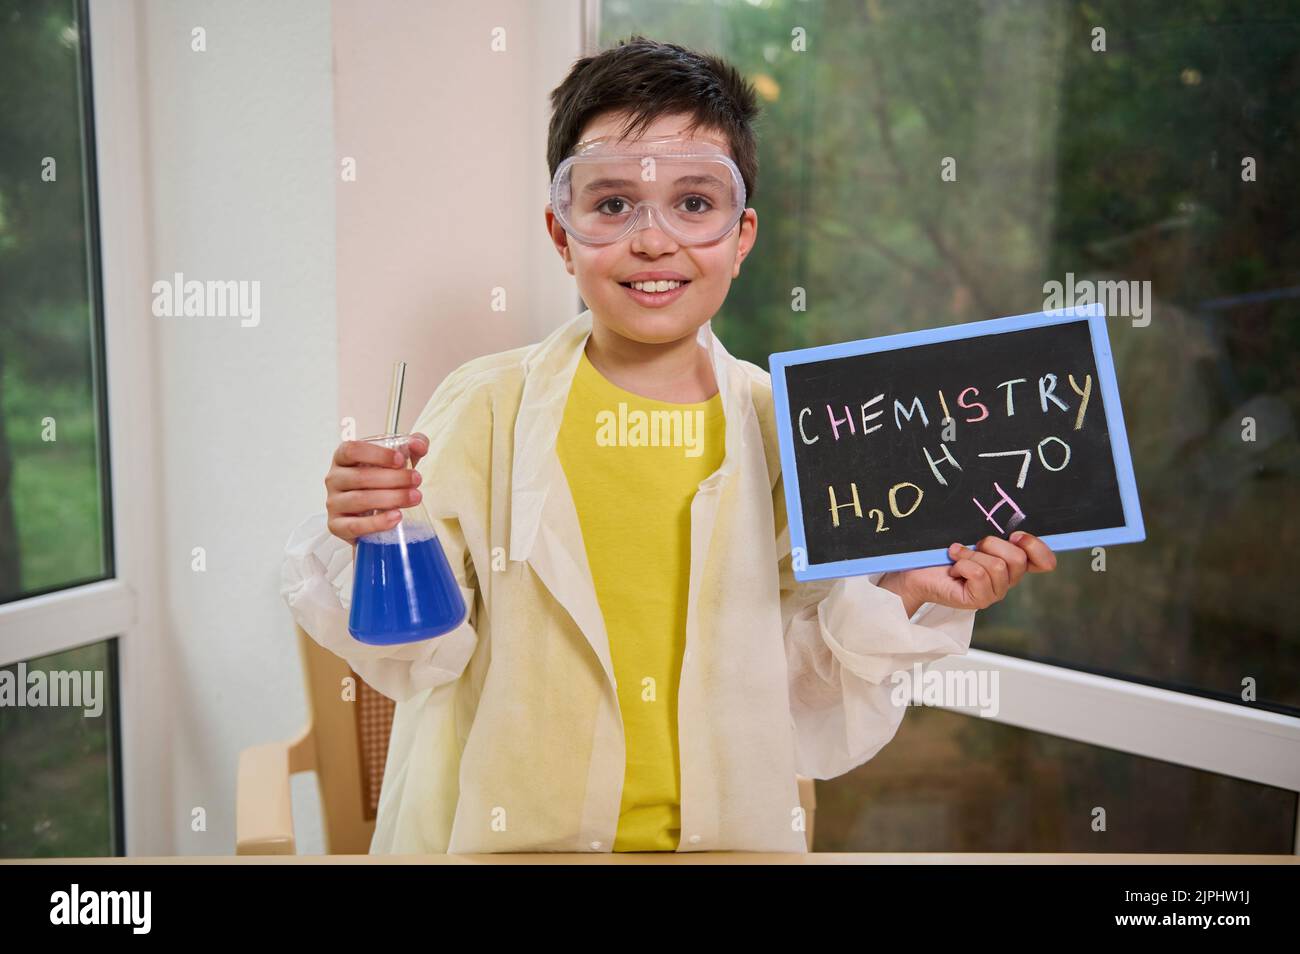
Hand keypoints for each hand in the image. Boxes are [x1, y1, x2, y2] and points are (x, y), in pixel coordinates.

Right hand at [324, 432, 429, 543]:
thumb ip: (412, 446)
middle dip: (393, 478)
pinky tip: (396, 517)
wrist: (374, 513)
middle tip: (416, 479)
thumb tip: (419, 445)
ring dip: (390, 498)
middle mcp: (334, 478)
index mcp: (343, 458)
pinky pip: (354, 525)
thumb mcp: (398, 460)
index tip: (401, 460)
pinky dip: (377, 522)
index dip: (377, 454)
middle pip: (360, 477)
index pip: (352, 450)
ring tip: (415, 497)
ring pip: (359, 500)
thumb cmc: (383, 481)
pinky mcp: (337, 526)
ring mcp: (333, 503)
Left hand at [879, 531, 1056, 614]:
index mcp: (1012, 564)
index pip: (1045, 561)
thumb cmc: (944, 551)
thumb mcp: (974, 536)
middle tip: (974, 545)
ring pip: (997, 567)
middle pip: (1018, 558)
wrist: (915, 567)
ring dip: (972, 555)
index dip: (1037, 547)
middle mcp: (1007, 581)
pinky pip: (980, 575)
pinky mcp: (977, 601)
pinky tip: (953, 567)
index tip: (1017, 535)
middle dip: (991, 544)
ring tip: (957, 556)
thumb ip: (996, 533)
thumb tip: (1015, 527)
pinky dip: (963, 564)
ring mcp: (993, 593)